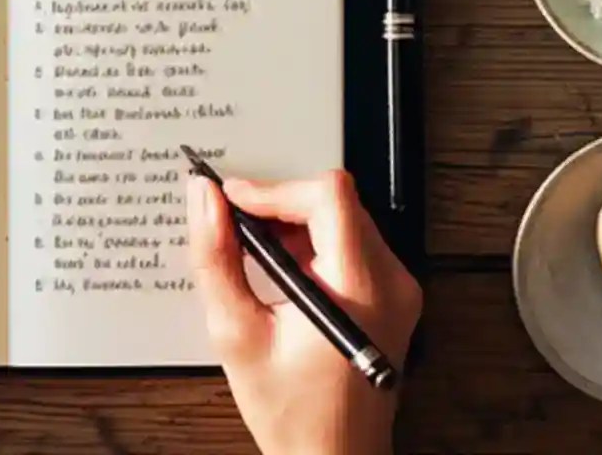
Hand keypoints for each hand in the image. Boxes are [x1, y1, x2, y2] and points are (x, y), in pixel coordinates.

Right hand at [187, 171, 422, 454]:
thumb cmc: (293, 412)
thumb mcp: (237, 333)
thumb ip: (216, 258)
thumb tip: (203, 201)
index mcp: (358, 289)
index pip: (327, 196)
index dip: (273, 188)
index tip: (233, 199)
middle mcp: (391, 282)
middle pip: (336, 200)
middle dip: (279, 203)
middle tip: (235, 223)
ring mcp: (397, 288)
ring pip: (344, 216)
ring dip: (293, 221)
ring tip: (254, 251)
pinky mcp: (392, 295)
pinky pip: (351, 242)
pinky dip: (311, 241)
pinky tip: (281, 270)